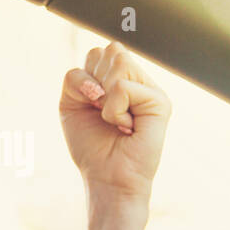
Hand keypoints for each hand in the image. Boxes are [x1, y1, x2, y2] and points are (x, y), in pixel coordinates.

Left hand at [60, 40, 171, 201]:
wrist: (106, 177)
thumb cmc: (91, 145)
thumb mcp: (70, 104)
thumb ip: (76, 78)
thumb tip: (98, 81)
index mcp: (119, 78)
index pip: (98, 53)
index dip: (85, 79)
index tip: (91, 106)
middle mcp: (138, 80)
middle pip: (109, 51)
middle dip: (94, 83)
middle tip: (102, 111)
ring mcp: (150, 89)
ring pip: (118, 61)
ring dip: (104, 96)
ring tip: (115, 119)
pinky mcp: (159, 101)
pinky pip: (122, 88)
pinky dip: (113, 111)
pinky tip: (126, 127)